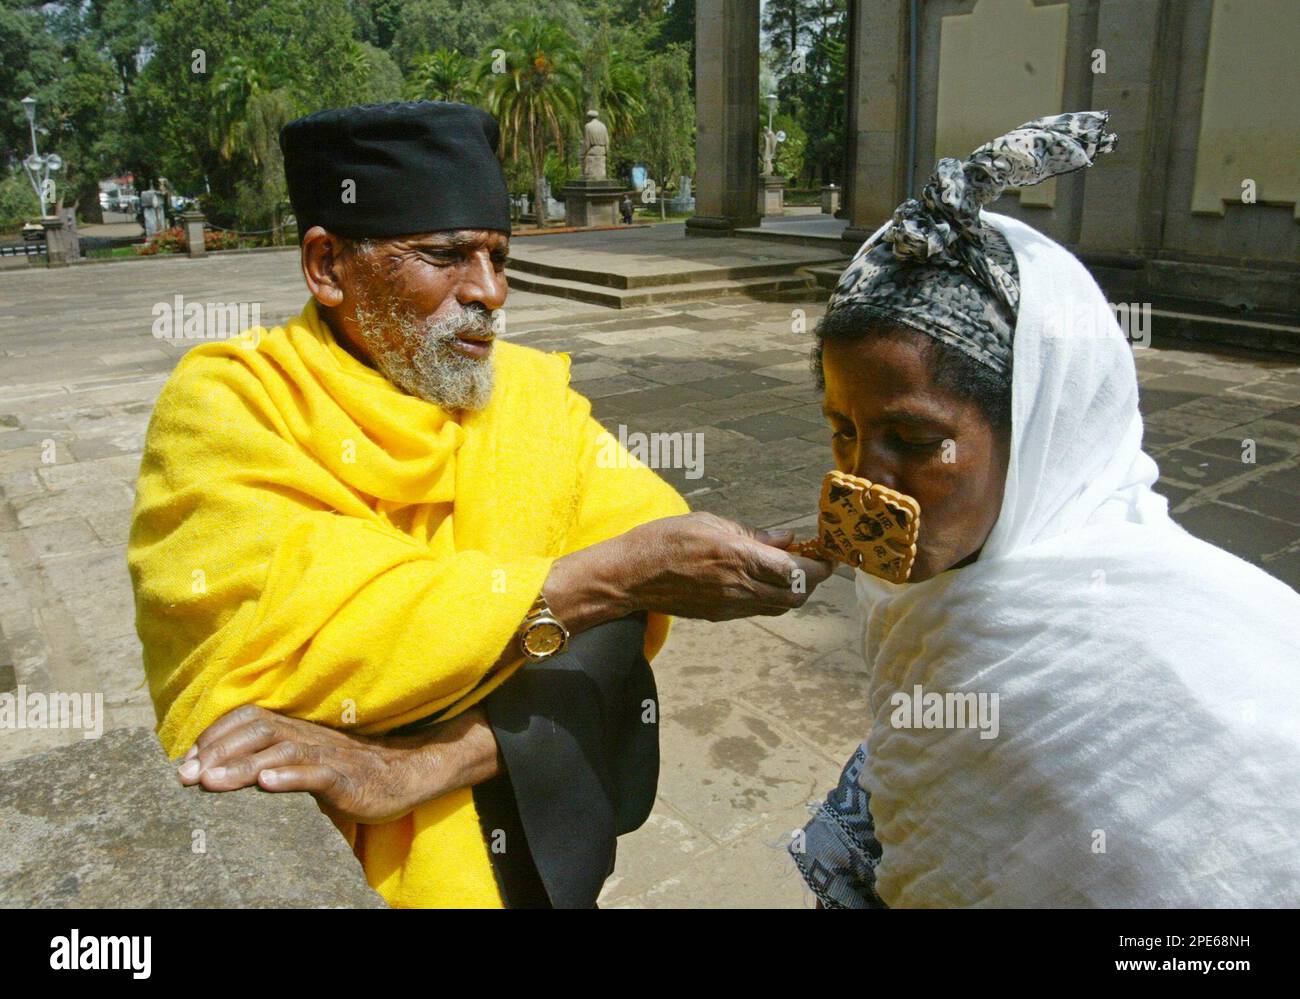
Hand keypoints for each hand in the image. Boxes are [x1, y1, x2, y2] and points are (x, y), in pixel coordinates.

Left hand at [174, 704, 483, 824]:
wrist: (398, 776)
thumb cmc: (341, 772)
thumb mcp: (300, 761)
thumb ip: (267, 759)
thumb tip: (213, 771)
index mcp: (293, 728)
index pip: (248, 717)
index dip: (215, 734)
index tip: (187, 761)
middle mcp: (306, 735)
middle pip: (258, 729)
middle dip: (218, 750)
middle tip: (188, 776)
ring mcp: (327, 755)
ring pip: (281, 750)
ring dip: (243, 765)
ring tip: (213, 782)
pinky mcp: (346, 778)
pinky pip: (317, 773)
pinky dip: (290, 777)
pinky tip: (268, 784)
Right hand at [615, 511, 835, 620]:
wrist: (631, 575)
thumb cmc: (666, 540)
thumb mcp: (711, 523)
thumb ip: (753, 534)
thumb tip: (786, 539)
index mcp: (740, 558)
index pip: (799, 572)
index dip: (822, 566)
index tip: (830, 554)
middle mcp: (740, 587)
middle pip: (797, 597)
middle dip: (813, 581)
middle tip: (814, 561)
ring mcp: (730, 606)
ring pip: (780, 607)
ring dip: (793, 591)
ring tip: (790, 569)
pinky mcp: (720, 615)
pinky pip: (758, 610)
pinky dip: (771, 596)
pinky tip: (762, 578)